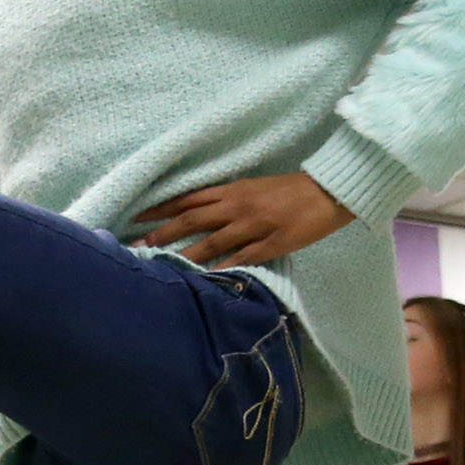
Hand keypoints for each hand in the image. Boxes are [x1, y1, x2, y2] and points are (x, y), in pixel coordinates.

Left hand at [135, 172, 353, 267]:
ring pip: (212, 241)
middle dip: (163, 233)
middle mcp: (237, 206)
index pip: (189, 198)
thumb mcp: (254, 187)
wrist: (326, 191)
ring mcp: (254, 226)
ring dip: (186, 253)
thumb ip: (228, 200)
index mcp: (233, 190)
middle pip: (192, 219)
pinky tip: (206, 277)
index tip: (138, 217)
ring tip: (164, 264)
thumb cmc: (290, 189)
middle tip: (140, 245)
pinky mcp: (271, 243)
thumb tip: (200, 213)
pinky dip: (223, 267)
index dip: (162, 208)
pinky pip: (242, 257)